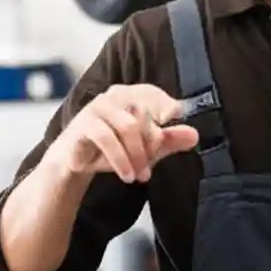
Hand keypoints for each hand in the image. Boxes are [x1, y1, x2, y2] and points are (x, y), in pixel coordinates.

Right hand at [44, 84, 198, 183]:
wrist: (75, 161)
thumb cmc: (112, 148)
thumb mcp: (144, 148)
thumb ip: (169, 140)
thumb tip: (194, 135)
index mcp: (129, 96)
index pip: (152, 94)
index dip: (165, 105)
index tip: (174, 119)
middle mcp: (113, 97)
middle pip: (143, 113)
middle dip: (151, 144)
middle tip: (150, 167)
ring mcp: (97, 108)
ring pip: (127, 126)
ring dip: (137, 155)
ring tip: (140, 177)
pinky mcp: (83, 124)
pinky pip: (106, 138)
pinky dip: (119, 159)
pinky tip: (126, 175)